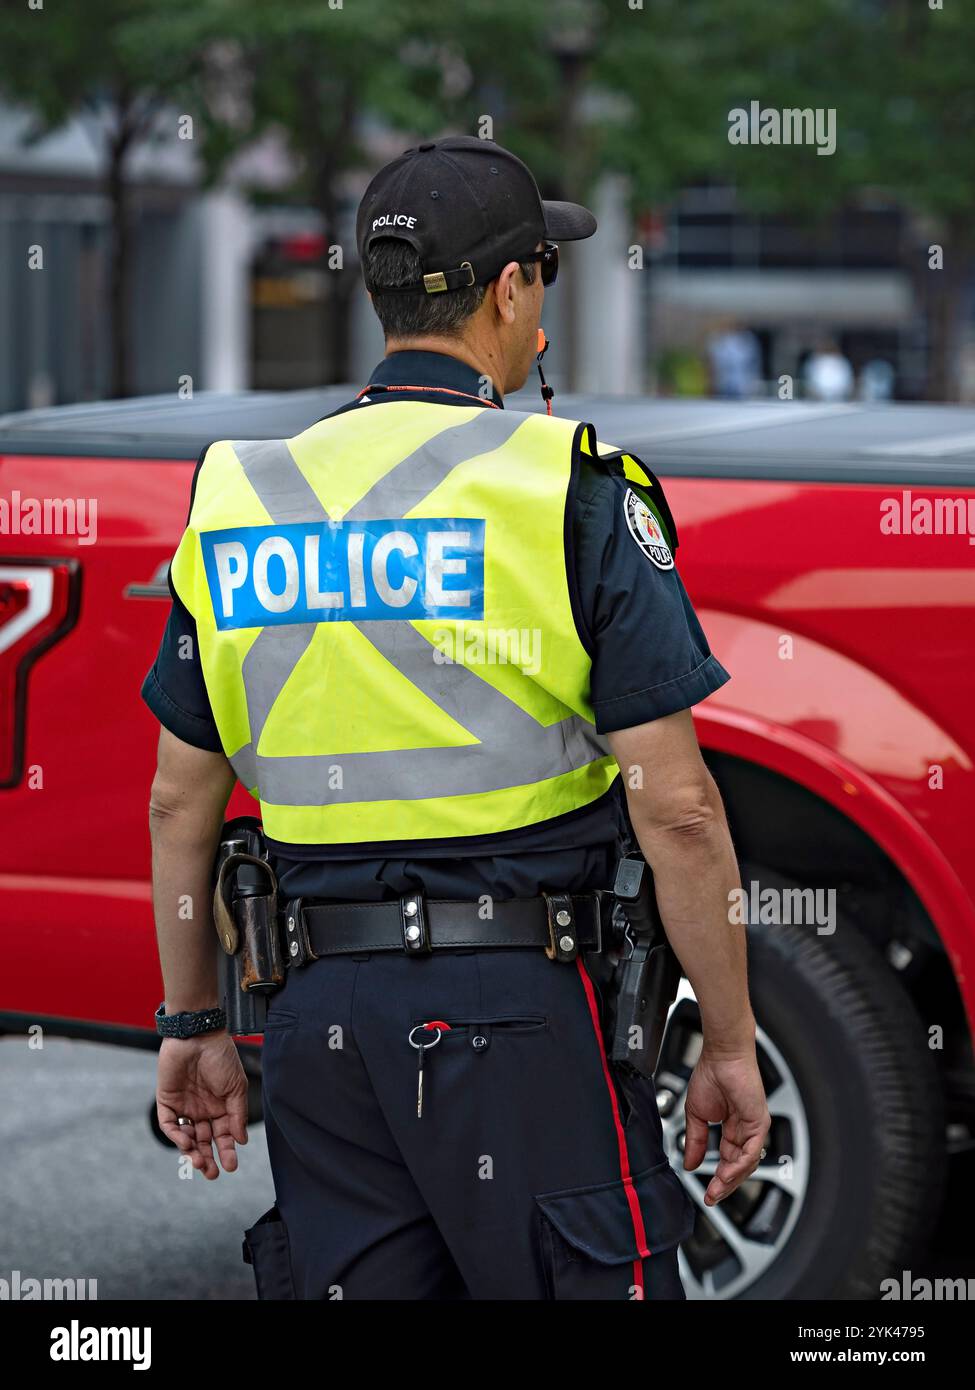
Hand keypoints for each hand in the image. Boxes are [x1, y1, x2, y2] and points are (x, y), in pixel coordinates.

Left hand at [156, 1033, 248, 1179]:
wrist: (198, 1036)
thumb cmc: (221, 1058)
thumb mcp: (236, 1087)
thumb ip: (237, 1115)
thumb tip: (241, 1141)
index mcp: (220, 1107)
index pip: (223, 1136)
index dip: (227, 1152)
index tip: (231, 1166)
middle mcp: (202, 1110)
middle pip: (203, 1142)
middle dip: (207, 1159)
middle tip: (211, 1173)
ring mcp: (184, 1107)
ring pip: (186, 1138)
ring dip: (191, 1152)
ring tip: (198, 1162)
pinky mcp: (167, 1101)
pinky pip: (170, 1124)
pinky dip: (176, 1136)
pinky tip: (186, 1143)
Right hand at [682, 1044, 769, 1204]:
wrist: (721, 1055)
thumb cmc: (711, 1075)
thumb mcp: (696, 1115)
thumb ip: (695, 1141)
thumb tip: (689, 1164)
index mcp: (732, 1128)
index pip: (728, 1161)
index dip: (717, 1178)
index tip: (707, 1192)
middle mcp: (746, 1130)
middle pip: (739, 1167)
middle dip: (725, 1185)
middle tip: (712, 1198)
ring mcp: (754, 1127)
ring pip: (748, 1163)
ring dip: (731, 1179)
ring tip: (716, 1189)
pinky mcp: (759, 1122)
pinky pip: (752, 1150)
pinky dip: (740, 1165)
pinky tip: (726, 1174)